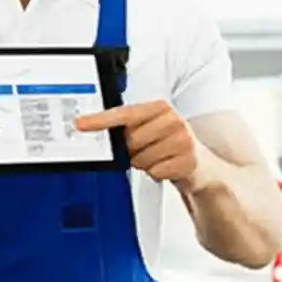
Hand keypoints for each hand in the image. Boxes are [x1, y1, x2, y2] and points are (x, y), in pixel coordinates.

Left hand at [75, 100, 210, 190]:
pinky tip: (167, 167)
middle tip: (143, 150)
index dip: (100, 120)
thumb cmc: (168, 143)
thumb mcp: (150, 128)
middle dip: (131, 151)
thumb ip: (128, 127)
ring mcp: (182, 140)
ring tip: (158, 158)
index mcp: (159, 108)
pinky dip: (156, 173)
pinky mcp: (188, 160)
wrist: (200, 164)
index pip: (123, 114)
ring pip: (142, 159)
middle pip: (131, 140)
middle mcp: (172, 120)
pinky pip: (155, 172)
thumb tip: (99, 131)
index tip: (80, 124)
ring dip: (145, 163)